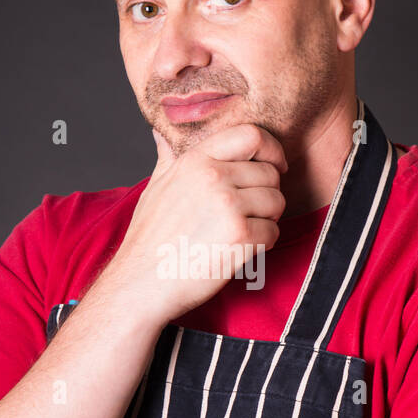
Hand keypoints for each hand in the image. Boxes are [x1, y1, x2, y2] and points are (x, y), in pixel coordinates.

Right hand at [110, 122, 287, 319]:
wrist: (141, 283)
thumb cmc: (148, 239)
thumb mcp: (155, 187)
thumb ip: (169, 157)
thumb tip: (164, 134)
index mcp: (195, 161)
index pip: (251, 135)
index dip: (272, 149)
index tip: (275, 165)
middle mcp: (213, 178)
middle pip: (270, 174)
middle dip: (268, 194)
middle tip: (251, 213)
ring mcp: (228, 207)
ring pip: (276, 202)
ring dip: (267, 219)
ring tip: (242, 232)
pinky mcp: (240, 237)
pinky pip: (273, 232)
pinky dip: (263, 243)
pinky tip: (240, 250)